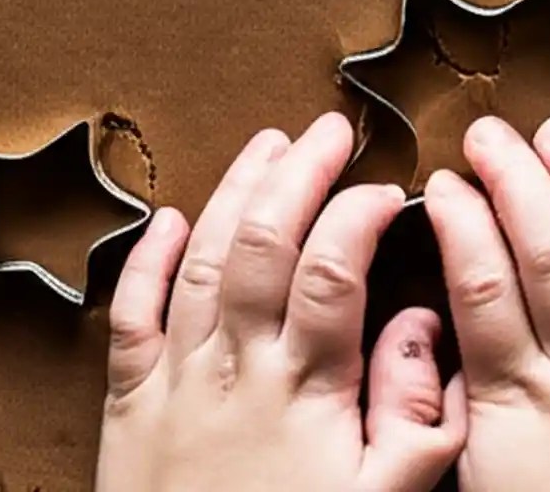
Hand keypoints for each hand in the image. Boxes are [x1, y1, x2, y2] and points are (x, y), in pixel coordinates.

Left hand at [96, 113, 464, 491]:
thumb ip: (416, 418)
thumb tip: (421, 327)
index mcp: (305, 391)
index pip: (331, 269)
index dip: (360, 214)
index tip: (389, 192)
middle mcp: (235, 370)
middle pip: (262, 243)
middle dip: (298, 175)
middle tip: (328, 131)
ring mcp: (175, 381)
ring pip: (200, 260)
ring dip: (233, 194)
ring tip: (267, 147)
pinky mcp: (130, 403)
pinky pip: (128, 315)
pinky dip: (144, 260)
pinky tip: (166, 220)